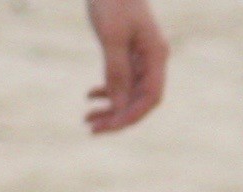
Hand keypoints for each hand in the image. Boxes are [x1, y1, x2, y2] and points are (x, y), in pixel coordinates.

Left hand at [84, 0, 167, 131]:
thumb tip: (118, 106)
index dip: (129, 117)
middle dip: (117, 116)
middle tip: (90, 127)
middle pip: (140, 99)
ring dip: (110, 108)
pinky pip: (123, 80)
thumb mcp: (112, 37)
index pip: (150, 98)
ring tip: (86, 118)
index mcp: (156, 55)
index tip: (104, 127)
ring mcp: (142, 56)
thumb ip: (116, 71)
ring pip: (130, 92)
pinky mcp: (129, 52)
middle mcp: (153, 58)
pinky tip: (89, 95)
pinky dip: (107, 91)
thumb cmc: (112, 2)